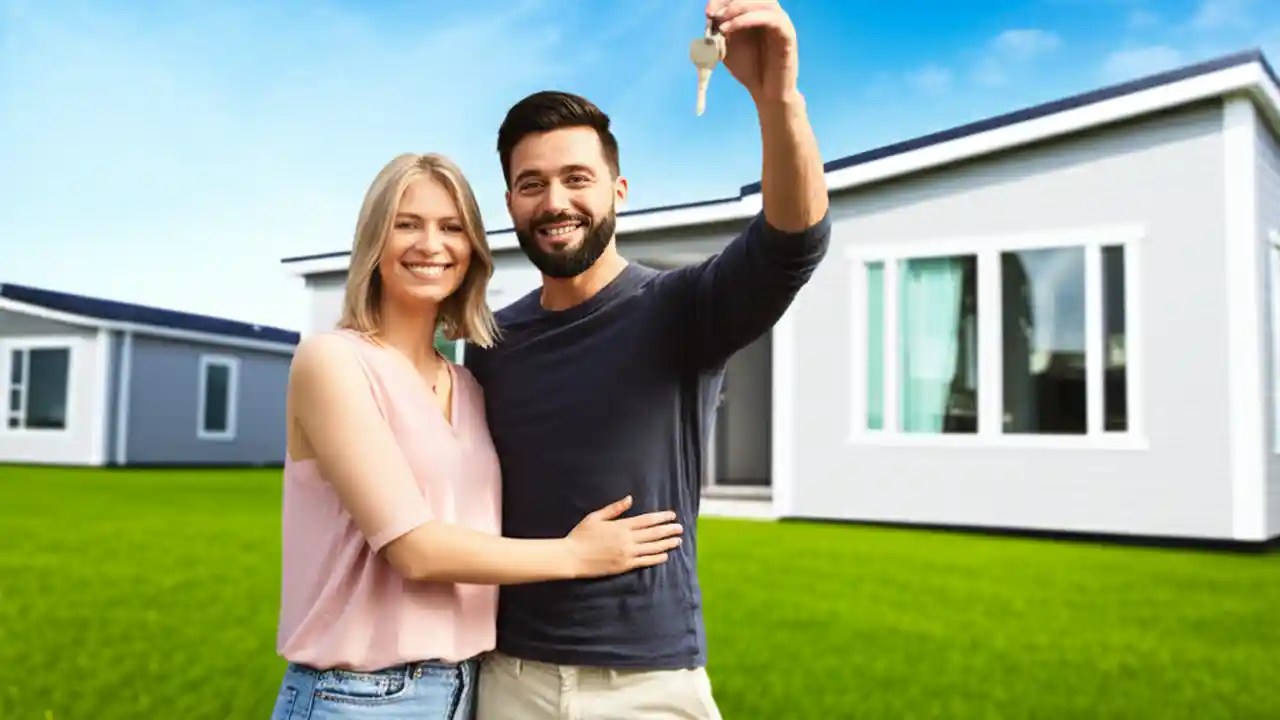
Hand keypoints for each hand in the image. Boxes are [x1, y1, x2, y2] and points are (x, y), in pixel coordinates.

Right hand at [564, 495, 683, 577]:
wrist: (572, 557)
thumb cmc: (581, 535)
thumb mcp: (595, 517)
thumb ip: (614, 508)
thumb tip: (630, 499)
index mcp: (621, 526)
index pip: (647, 520)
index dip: (662, 518)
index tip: (672, 516)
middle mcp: (627, 539)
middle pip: (654, 533)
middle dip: (668, 530)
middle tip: (680, 528)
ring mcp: (627, 553)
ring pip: (652, 548)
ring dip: (667, 543)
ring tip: (678, 541)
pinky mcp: (624, 565)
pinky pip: (645, 561)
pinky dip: (656, 558)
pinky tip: (665, 555)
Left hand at [705, 0, 799, 104]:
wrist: (767, 94)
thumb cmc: (749, 70)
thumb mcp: (727, 47)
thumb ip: (720, 32)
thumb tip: (711, 15)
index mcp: (757, 14)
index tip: (707, 12)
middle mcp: (770, 14)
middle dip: (729, 1)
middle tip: (711, 14)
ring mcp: (781, 22)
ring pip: (763, 2)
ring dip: (738, 7)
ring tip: (721, 24)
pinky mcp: (787, 34)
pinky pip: (771, 18)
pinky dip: (748, 19)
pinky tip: (730, 28)